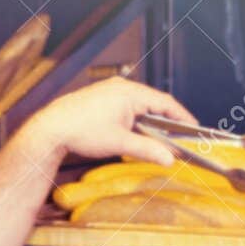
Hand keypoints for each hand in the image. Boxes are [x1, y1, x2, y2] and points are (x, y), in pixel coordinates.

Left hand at [22, 77, 197, 167]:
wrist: (50, 128)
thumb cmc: (81, 131)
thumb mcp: (120, 143)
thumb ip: (148, 149)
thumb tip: (170, 159)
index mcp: (130, 92)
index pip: (166, 103)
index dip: (182, 118)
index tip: (194, 130)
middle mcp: (121, 87)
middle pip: (154, 103)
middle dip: (167, 121)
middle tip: (179, 138)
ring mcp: (110, 91)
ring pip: (140, 105)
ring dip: (150, 121)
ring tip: (159, 139)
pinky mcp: (101, 98)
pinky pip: (127, 106)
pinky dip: (136, 119)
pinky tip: (136, 133)